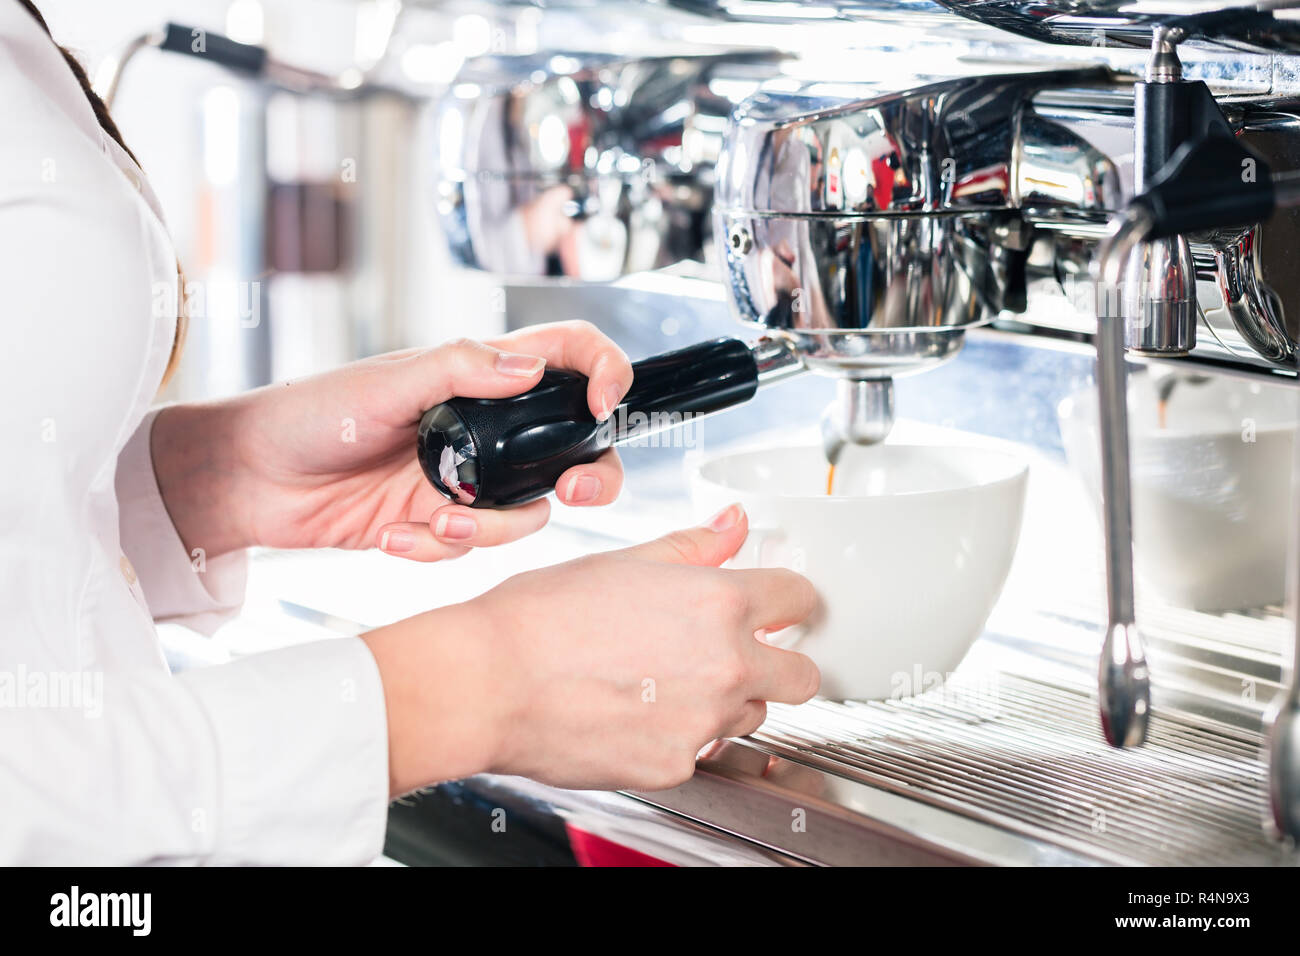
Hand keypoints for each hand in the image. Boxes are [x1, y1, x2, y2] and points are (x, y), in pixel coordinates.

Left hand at [151, 322, 632, 559]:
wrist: (250, 479)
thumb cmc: (309, 413)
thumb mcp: (387, 381)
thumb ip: (460, 369)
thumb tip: (533, 366)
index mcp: (479, 376)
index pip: (566, 357)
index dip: (603, 370)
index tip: (605, 400)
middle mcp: (484, 429)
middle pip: (574, 450)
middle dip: (590, 477)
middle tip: (575, 492)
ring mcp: (466, 479)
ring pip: (527, 513)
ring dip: (488, 529)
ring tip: (433, 524)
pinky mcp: (438, 523)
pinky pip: (468, 547)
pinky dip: (435, 549)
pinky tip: (390, 537)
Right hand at [362, 505, 821, 794]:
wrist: (487, 684)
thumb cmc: (539, 620)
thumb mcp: (622, 562)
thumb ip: (693, 548)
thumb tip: (731, 524)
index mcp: (718, 603)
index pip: (799, 599)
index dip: (789, 600)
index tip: (781, 607)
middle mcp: (725, 665)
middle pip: (802, 674)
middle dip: (781, 662)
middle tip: (741, 653)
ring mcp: (703, 722)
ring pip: (750, 714)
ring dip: (725, 700)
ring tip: (662, 681)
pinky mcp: (675, 766)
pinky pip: (699, 750)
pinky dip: (677, 736)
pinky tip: (633, 713)